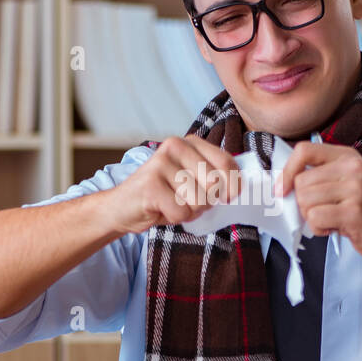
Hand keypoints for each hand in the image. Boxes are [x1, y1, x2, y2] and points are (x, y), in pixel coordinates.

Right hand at [104, 135, 242, 234]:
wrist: (122, 207)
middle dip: (205, 202)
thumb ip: (213, 177)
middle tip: (187, 201)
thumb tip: (239, 188)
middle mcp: (175, 146)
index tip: (227, 197)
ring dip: (189, 212)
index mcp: (189, 142)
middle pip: (214, 185)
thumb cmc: (163, 195)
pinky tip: (161, 209)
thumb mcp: (191, 180)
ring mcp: (161, 163)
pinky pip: (181, 212)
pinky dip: (174, 218)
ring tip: (172, 204)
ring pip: (199, 201)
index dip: (233, 186)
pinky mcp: (151, 184)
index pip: (227, 163)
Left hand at [273, 141, 361, 268]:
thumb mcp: (351, 182)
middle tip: (322, 213)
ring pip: (305, 201)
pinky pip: (315, 218)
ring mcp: (354, 188)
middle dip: (303, 204)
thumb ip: (323, 177)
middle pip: (301, 182)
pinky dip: (319, 229)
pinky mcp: (353, 211)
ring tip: (332, 220)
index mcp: (347, 157)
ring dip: (311, 218)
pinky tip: (335, 229)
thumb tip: (285, 185)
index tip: (283, 189)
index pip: (304, 151)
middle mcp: (351, 168)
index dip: (287, 171)